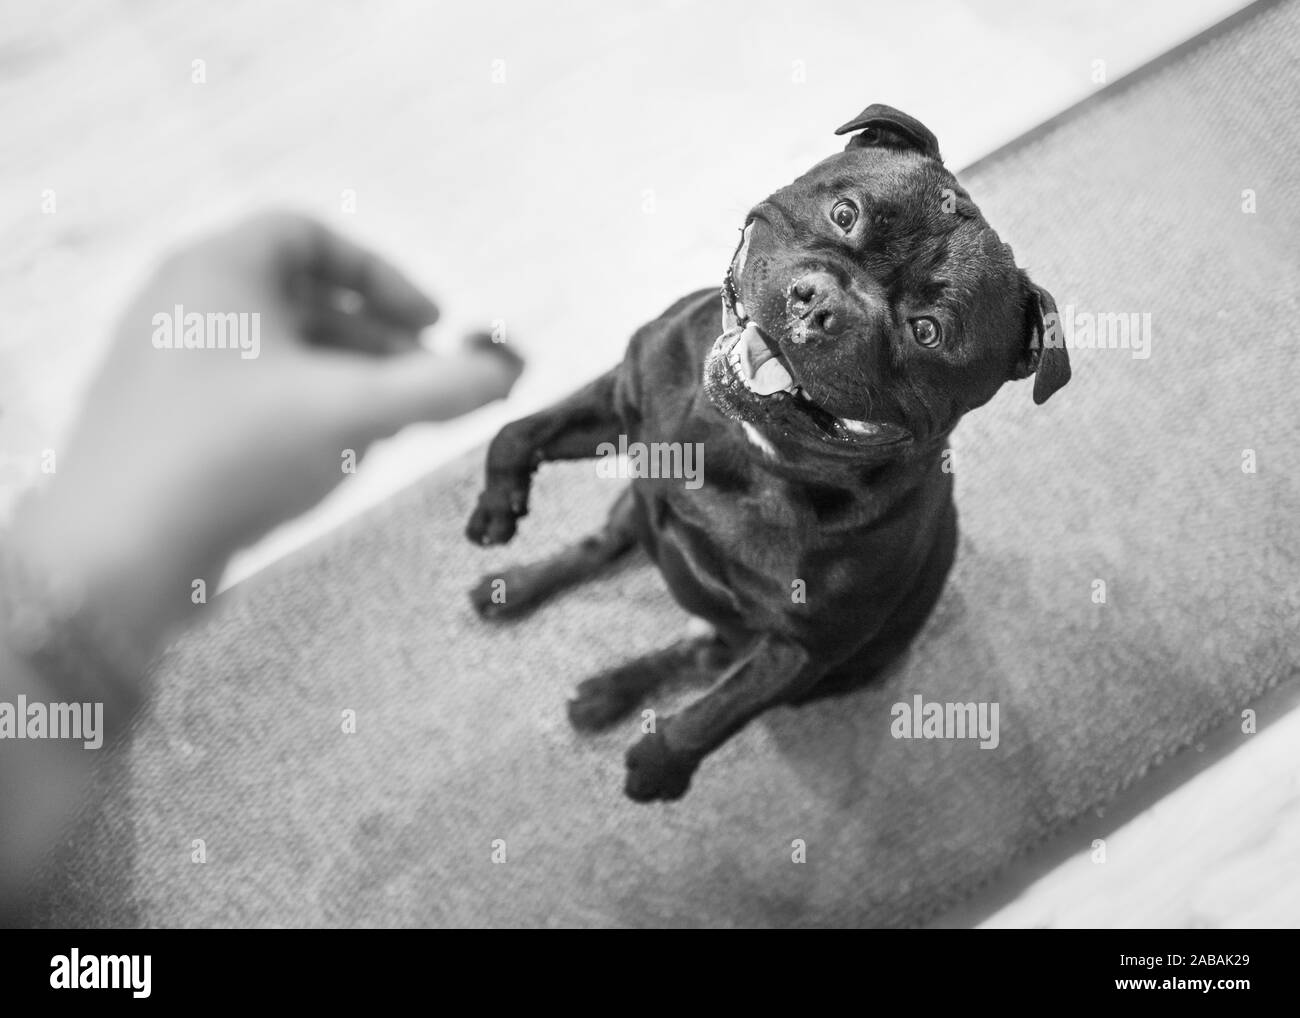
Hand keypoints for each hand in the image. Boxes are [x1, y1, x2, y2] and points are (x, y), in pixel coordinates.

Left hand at [11, 211, 523, 652]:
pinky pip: (250, 392)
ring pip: (277, 349)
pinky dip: (303, 406)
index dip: (384, 275)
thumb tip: (509, 372)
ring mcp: (166, 364)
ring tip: (393, 422)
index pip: (312, 234)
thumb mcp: (355, 411)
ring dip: (346, 376)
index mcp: (216, 269)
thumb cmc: (230, 458)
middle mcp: (182, 303)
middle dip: (377, 337)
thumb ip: (443, 388)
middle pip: (300, 294)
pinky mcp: (163, 422)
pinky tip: (338, 453)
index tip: (432, 324)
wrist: (119, 558)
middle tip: (427, 381)